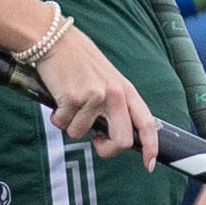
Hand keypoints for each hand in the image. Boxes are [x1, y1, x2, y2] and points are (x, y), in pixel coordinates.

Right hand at [33, 27, 159, 168]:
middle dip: (106, 149)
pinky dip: (57, 116)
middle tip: (95, 142)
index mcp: (126, 90)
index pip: (146, 123)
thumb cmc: (78, 62)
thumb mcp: (106, 79)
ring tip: (68, 102)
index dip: (150, 147)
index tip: (149, 164)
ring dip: (70, 124)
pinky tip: (58, 97)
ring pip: (81, 133)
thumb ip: (114, 104)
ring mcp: (95, 96)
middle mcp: (115, 94)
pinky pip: (62, 124)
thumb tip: (111, 134)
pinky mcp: (74, 98)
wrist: (54, 40)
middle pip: (121, 141)